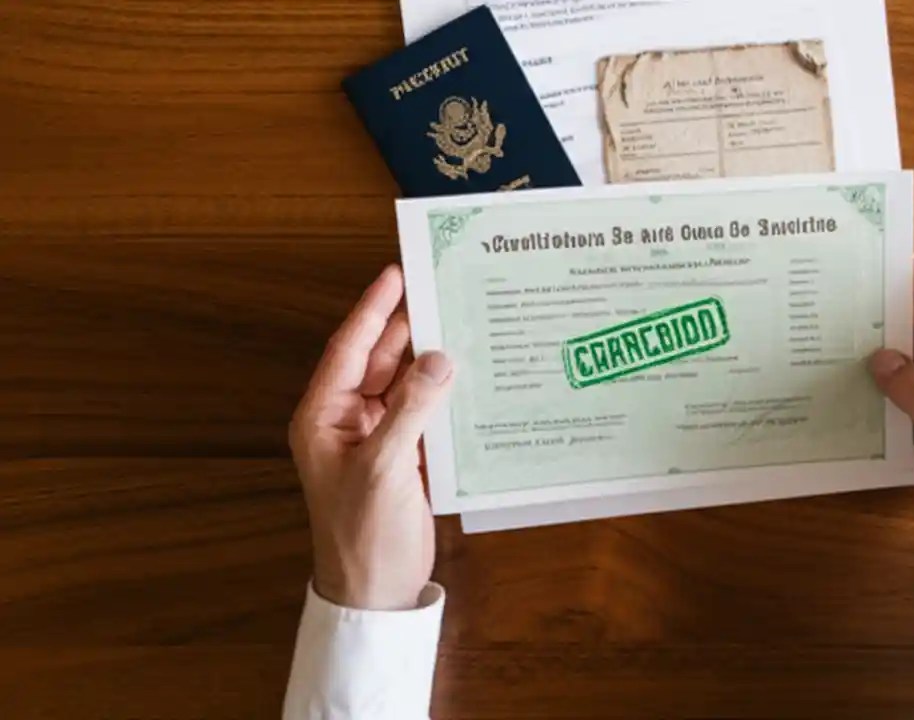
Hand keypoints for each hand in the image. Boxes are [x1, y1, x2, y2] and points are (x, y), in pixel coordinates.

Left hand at [289, 265, 454, 609]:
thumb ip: (412, 411)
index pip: (349, 348)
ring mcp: (375, 438)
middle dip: (406, 327)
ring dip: (428, 361)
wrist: (374, 592)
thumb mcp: (385, 469)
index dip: (374, 310)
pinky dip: (442, 395)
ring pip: (403, 384)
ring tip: (460, 324)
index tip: (397, 274)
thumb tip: (440, 360)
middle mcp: (345, 421)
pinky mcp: (402, 456)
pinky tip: (468, 377)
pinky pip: (421, 412)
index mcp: (322, 417)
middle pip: (377, 360)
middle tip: (440, 290)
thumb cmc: (363, 537)